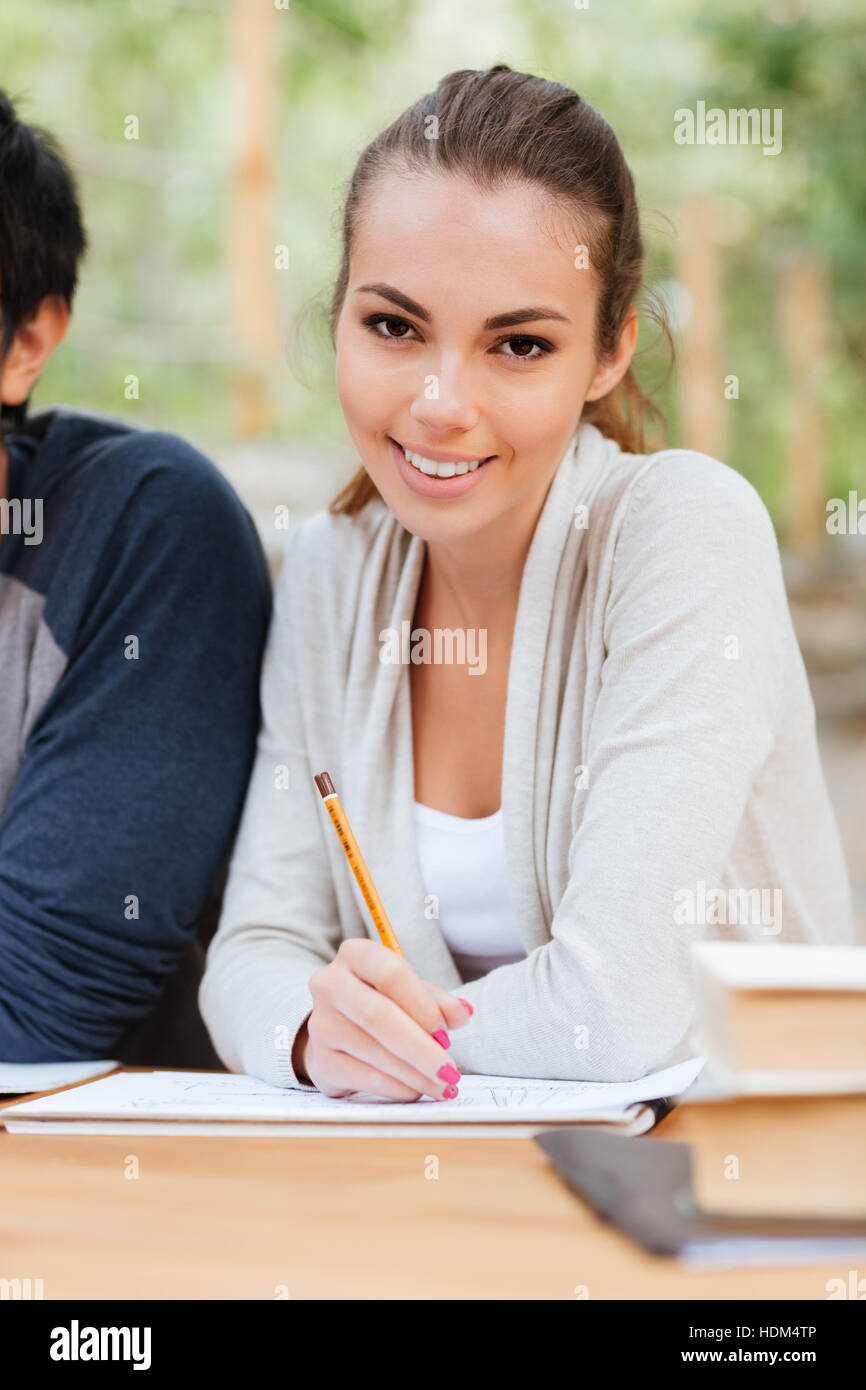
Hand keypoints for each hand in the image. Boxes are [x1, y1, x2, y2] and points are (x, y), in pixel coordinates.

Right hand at [294, 938, 471, 1100]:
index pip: (391, 973)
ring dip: (416, 1074)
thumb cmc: (381, 1003)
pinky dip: (397, 1088)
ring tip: (443, 1087)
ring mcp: (320, 1024)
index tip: (446, 1033)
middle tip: (450, 1073)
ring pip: (374, 1051)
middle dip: (422, 1049)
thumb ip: (437, 1001)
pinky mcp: (321, 1061)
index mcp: (355, 955)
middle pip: (379, 1016)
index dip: (423, 1005)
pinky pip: (365, 1078)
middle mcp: (330, 984)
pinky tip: (416, 1091)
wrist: (338, 1031)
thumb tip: (464, 1013)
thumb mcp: (410, 993)